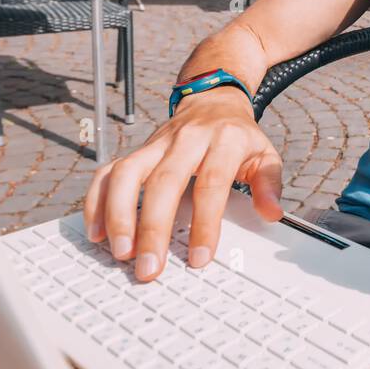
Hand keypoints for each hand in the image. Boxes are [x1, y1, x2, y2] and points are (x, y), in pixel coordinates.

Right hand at [83, 89, 283, 281]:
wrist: (215, 101)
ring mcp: (157, 143)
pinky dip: (97, 200)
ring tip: (119, 252)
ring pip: (128, 173)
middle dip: (153, 228)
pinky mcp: (137, 149)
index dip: (204, 222)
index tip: (198, 257)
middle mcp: (187, 139)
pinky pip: (108, 172)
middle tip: (150, 266)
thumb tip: (272, 213)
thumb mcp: (265, 154)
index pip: (211, 183)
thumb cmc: (240, 136)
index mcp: (224, 141)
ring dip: (118, 215)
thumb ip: (270, 184)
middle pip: (164, 182)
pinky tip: (97, 232)